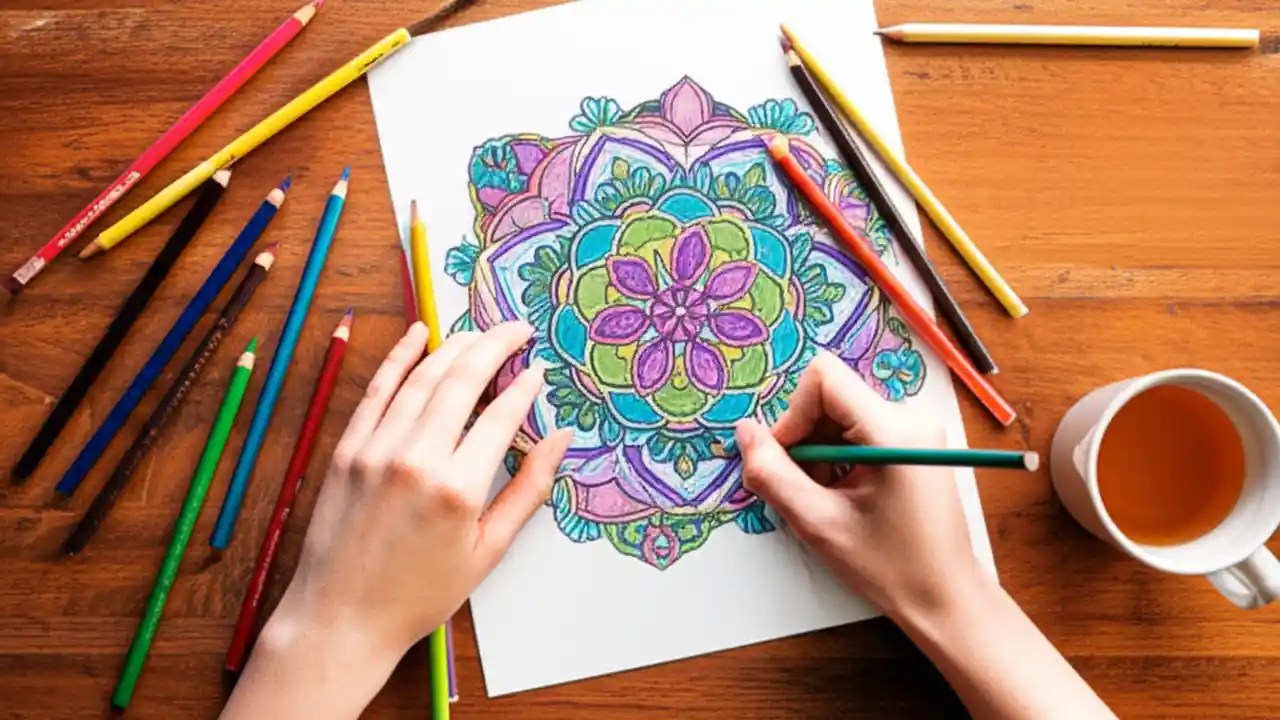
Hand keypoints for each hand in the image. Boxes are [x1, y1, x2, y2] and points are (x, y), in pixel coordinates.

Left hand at [229, 321, 571, 717]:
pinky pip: (378, 390)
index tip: (539, 367)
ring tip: (482, 332)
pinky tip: (420, 333)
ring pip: (423, 378)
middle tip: (518, 330)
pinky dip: (400, 357)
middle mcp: (416, 459)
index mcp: (457, 488)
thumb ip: (528, 490)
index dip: (524, 386)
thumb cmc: (420, 595)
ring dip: (455, 346)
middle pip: (463, 380)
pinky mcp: (347, 449)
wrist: (340, 619)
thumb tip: (560, 439)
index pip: (501, 415)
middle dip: (496, 346)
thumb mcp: (487, 552)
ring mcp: (376, 449)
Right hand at [734, 351, 981, 622]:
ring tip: (829, 500)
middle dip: (805, 439)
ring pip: (841, 416)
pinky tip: (845, 497)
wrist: (946, 598)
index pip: (824, 378)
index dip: (793, 415)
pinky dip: (839, 459)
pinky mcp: (914, 444)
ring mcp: (915, 429)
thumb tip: (744, 431)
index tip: (787, 461)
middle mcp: (910, 417)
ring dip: (820, 454)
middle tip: (805, 490)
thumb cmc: (890, 567)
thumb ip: (773, 474)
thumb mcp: (819, 523)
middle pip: (830, 397)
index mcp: (893, 429)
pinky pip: (859, 431)